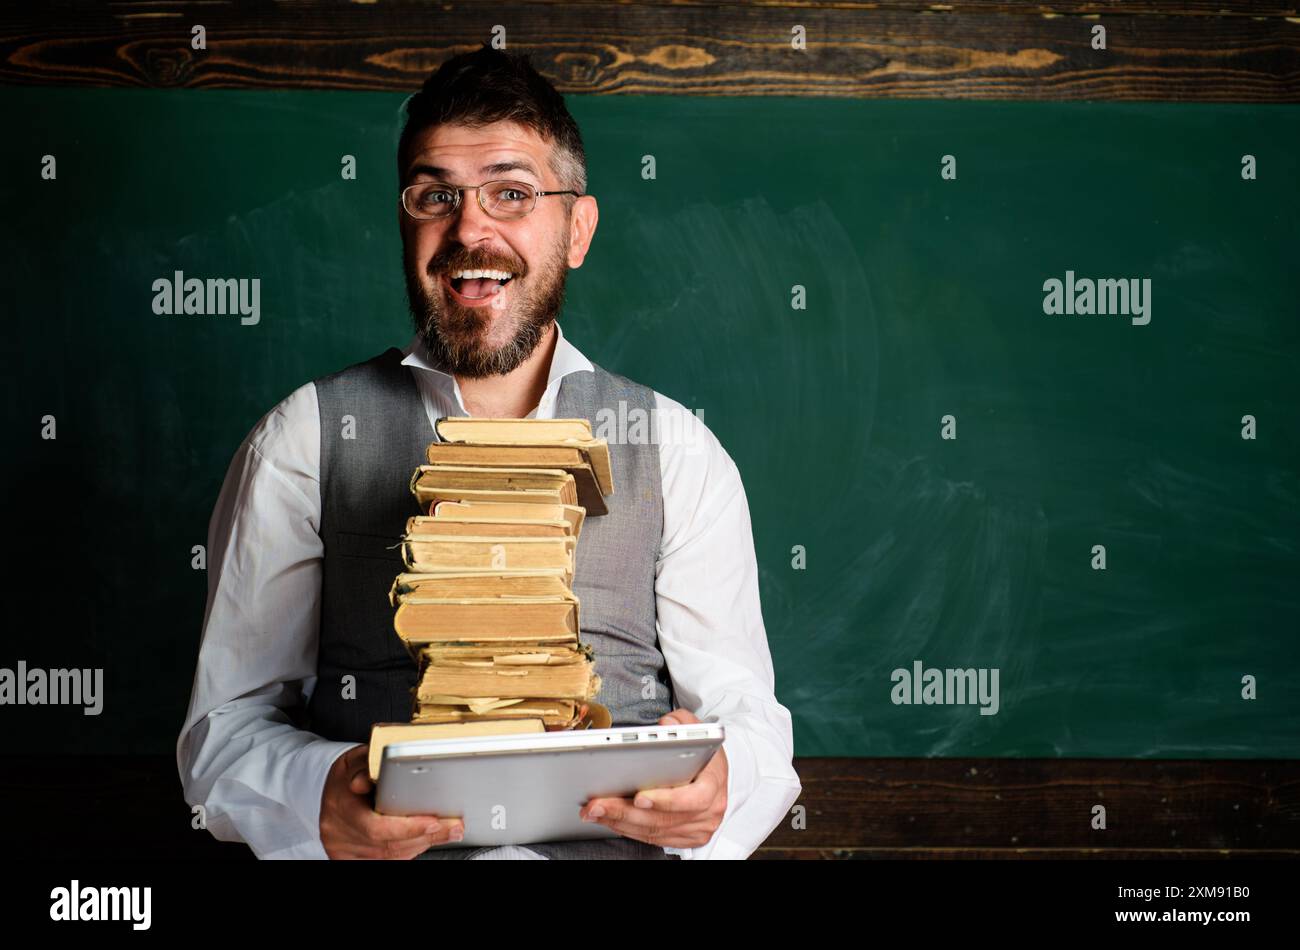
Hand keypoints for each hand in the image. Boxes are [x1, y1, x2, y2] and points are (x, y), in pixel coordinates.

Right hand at [319, 744, 463, 858]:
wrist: (329, 793)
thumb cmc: (347, 774)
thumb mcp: (354, 760)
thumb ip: (367, 764)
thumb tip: (376, 775)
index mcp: (340, 805)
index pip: (376, 827)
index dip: (409, 828)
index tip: (434, 821)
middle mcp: (338, 832)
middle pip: (387, 844)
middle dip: (425, 836)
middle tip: (453, 827)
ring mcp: (343, 849)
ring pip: (389, 855)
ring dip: (420, 843)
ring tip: (445, 830)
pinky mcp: (349, 858)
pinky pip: (384, 860)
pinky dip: (407, 850)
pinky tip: (422, 838)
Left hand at [579, 710, 726, 848]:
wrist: (714, 776)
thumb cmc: (703, 754)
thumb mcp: (697, 729)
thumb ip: (682, 722)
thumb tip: (667, 724)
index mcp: (714, 784)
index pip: (693, 799)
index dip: (666, 801)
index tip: (638, 797)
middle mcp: (709, 811)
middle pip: (664, 819)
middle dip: (626, 812)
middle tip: (598, 803)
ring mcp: (698, 829)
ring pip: (653, 831)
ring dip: (619, 822)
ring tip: (594, 810)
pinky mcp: (685, 838)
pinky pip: (652, 838)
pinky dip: (627, 829)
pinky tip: (608, 818)